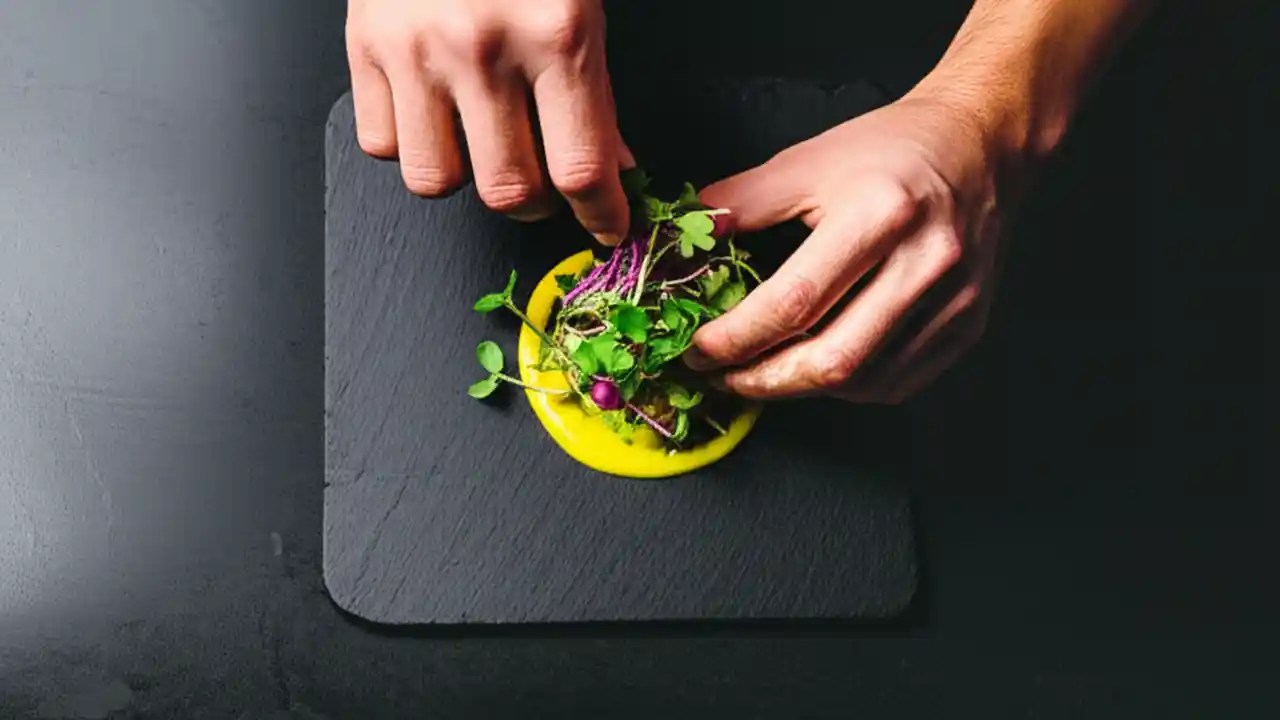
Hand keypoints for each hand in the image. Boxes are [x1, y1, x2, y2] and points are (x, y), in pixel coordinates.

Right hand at [345, 0, 631, 243]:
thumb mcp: (581, 5)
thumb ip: (595, 92)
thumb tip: (612, 170)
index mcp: (555, 32)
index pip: (582, 167)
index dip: (601, 215)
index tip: (608, 228)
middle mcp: (481, 47)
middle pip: (509, 191)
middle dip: (538, 204)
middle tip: (546, 186)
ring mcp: (415, 50)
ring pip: (436, 181)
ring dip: (467, 178)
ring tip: (482, 145)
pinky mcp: (363, 46)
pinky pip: (381, 145)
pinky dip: (410, 143)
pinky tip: (433, 114)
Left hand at [688, 92, 1017, 402]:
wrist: (980, 142)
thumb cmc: (891, 149)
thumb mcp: (806, 161)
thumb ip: (741, 203)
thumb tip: (685, 239)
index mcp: (880, 215)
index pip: (794, 303)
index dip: (737, 337)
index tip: (699, 348)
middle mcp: (924, 264)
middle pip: (832, 360)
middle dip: (764, 380)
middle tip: (722, 376)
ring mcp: (953, 302)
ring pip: (863, 381)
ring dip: (801, 389)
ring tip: (761, 374)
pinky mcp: (967, 325)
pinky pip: (897, 382)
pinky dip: (846, 387)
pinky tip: (814, 370)